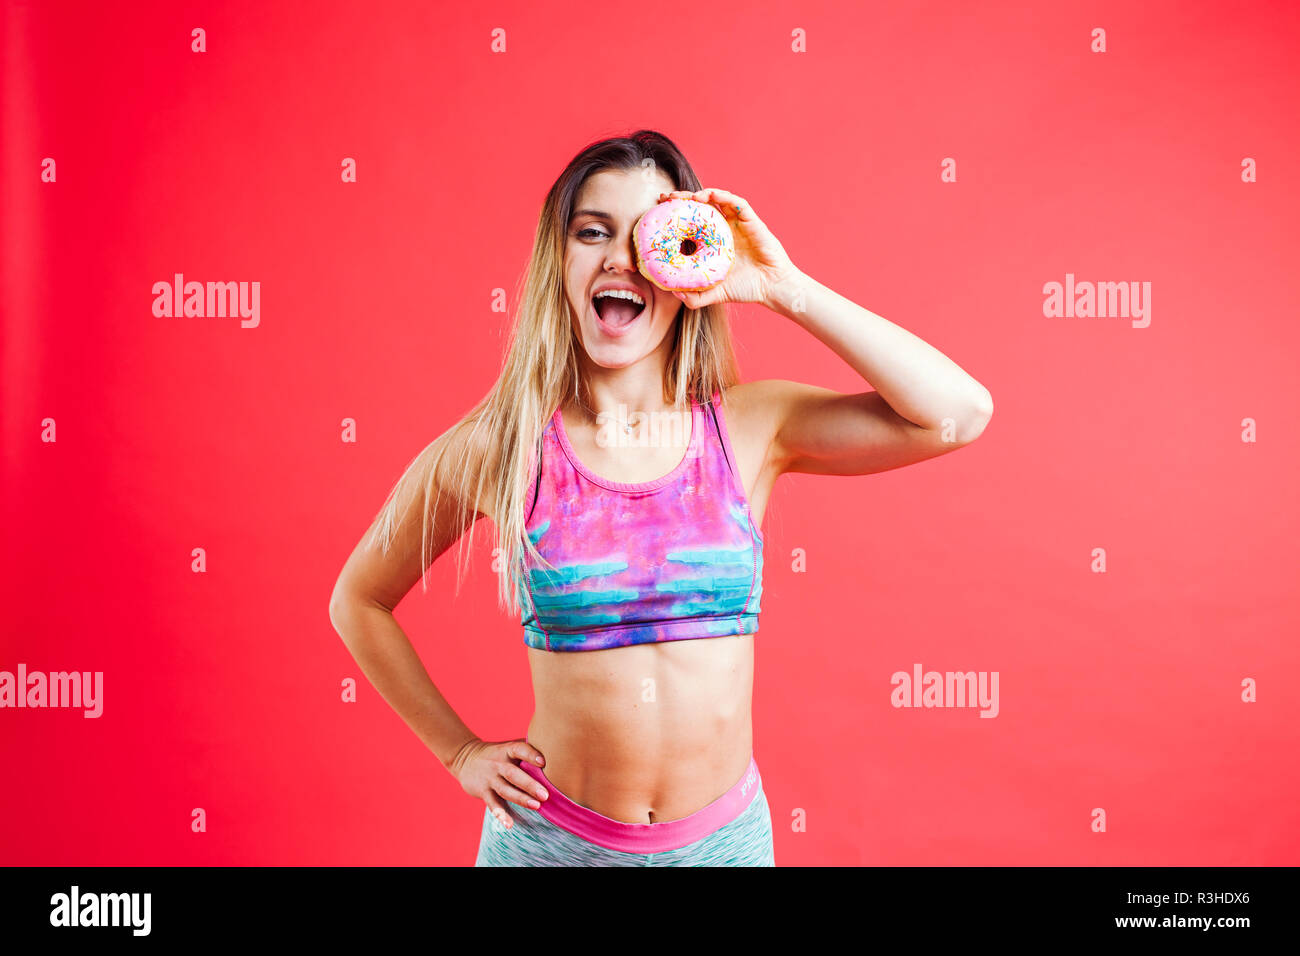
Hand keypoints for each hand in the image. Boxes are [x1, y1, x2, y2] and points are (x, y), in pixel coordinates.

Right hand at [449, 737, 547, 829]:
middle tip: (545, 795)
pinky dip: (500, 815)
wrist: (466, 758)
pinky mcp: (483, 791)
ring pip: (505, 790)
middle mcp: (498, 763)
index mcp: (507, 750)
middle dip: (529, 785)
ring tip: (536, 806)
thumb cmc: (498, 753)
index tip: (544, 762)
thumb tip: (558, 749)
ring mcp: (490, 778)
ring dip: (520, 799)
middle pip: (514, 774)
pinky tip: (509, 824)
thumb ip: (529, 747)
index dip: (531, 755)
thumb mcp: (509, 746)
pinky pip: (492, 804)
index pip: (519, 749)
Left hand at [656, 187, 799, 310]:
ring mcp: (736, 223)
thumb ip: (695, 297)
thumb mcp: (715, 294)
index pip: (690, 224)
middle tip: (665, 199)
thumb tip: (673, 293)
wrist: (772, 287)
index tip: (658, 214)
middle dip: (681, 200)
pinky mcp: (750, 219)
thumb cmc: (746, 289)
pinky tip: (708, 196)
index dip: (675, 216)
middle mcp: (723, 229)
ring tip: (685, 197)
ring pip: (716, 200)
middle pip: (699, 207)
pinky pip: (735, 202)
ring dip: (699, 194)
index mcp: (713, 242)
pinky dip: (722, 196)